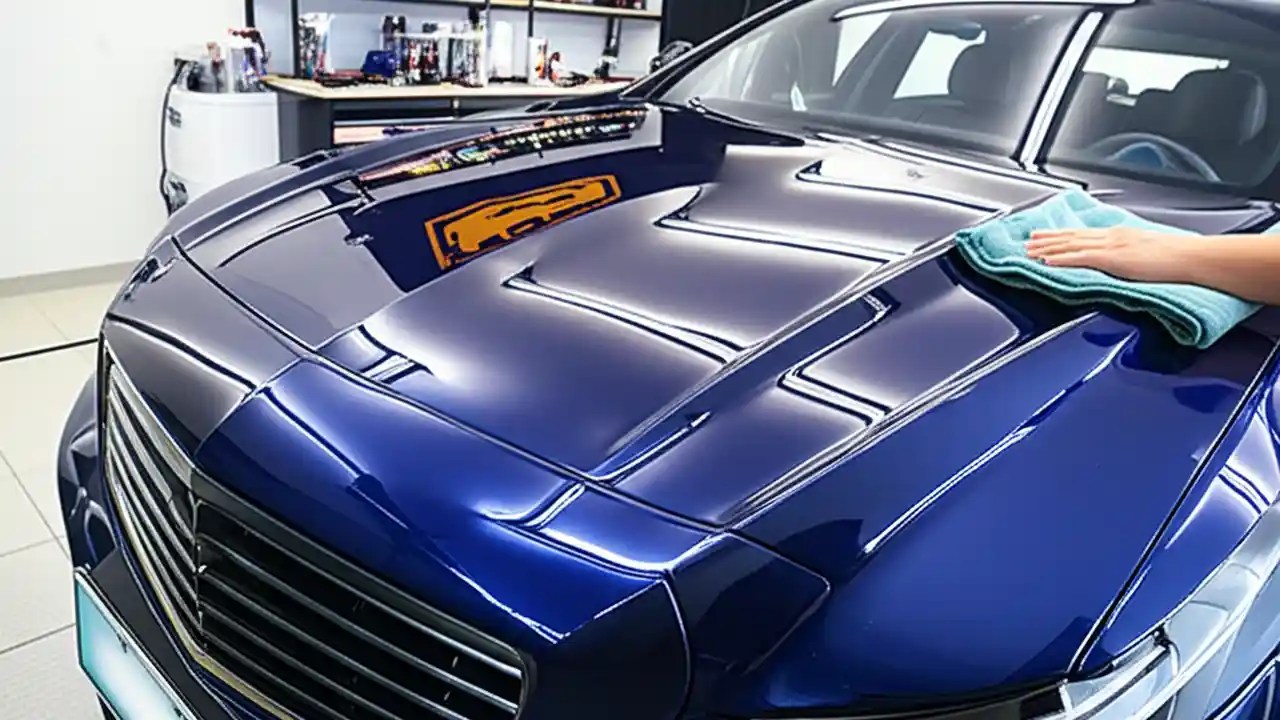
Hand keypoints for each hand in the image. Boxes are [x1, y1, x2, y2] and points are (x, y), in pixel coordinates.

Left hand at [1025, 227, 1197, 283]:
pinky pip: (1080, 258)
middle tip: (1029, 240)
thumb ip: (1131, 255)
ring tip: (1029, 251)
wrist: (1193, 257)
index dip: (1064, 234)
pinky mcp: (1113, 258)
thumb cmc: (1179, 257)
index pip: (1086, 233)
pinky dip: (1061, 258)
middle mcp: (1113, 236)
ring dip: (1048, 247)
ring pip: (1072, 244)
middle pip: (1073, 236)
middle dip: (1049, 238)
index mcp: (1122, 234)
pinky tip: (1046, 261)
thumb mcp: (1149, 252)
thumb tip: (1123, 262)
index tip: (1048, 234)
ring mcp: (1112, 246)